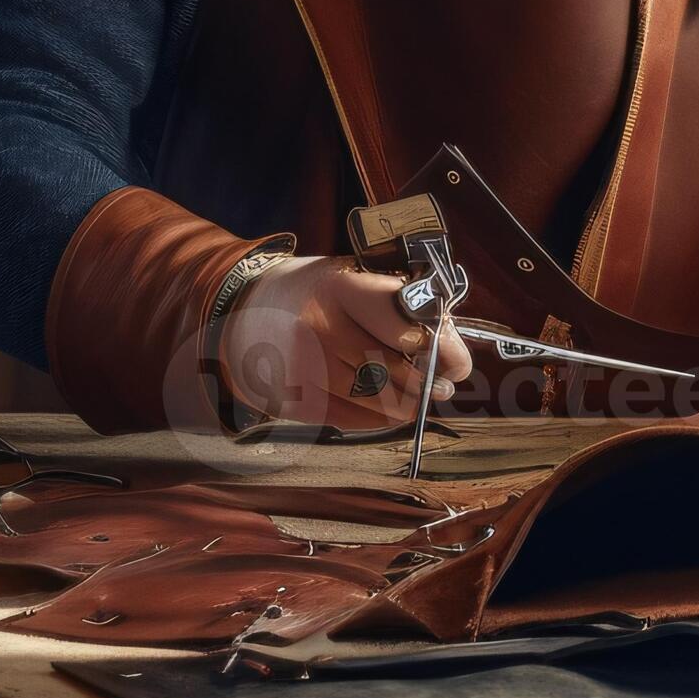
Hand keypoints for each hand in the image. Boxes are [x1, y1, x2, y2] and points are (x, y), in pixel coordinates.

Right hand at [212, 254, 476, 428]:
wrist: (243, 313)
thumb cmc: (313, 294)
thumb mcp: (350, 277)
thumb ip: (397, 303)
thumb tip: (448, 343)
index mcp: (339, 287)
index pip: (403, 323)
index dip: (439, 345)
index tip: (456, 358)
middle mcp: (317, 328)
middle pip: (393, 367)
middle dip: (428, 381)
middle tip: (444, 384)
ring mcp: (303, 369)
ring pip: (377, 400)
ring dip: (408, 404)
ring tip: (422, 398)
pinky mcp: (294, 401)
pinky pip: (353, 420)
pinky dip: (379, 418)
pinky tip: (388, 408)